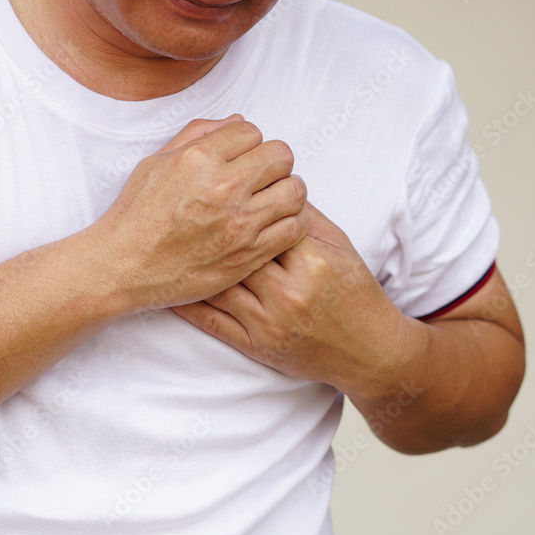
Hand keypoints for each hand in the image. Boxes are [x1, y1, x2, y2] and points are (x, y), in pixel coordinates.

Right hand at [87, 115, 307, 311]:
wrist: (124, 266)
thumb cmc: (136, 216)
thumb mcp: (156, 163)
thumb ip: (197, 136)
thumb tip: (237, 121)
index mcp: (199, 159)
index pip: (252, 132)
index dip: (247, 144)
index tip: (239, 159)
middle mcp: (223, 187)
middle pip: (281, 156)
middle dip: (272, 163)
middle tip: (259, 178)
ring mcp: (239, 223)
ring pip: (295, 191)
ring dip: (285, 192)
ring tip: (270, 200)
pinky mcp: (248, 254)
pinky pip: (293, 229)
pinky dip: (289, 223)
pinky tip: (271, 225)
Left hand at [170, 202, 412, 397]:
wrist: (367, 350)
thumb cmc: (354, 292)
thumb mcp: (339, 246)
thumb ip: (304, 216)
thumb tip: (268, 183)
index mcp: (310, 262)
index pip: (264, 222)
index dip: (240, 204)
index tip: (218, 189)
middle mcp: (287, 293)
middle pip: (235, 251)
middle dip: (210, 230)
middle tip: (184, 210)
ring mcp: (267, 322)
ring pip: (217, 284)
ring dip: (189, 262)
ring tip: (166, 241)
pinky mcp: (255, 345)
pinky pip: (210, 321)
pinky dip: (185, 301)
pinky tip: (167, 284)